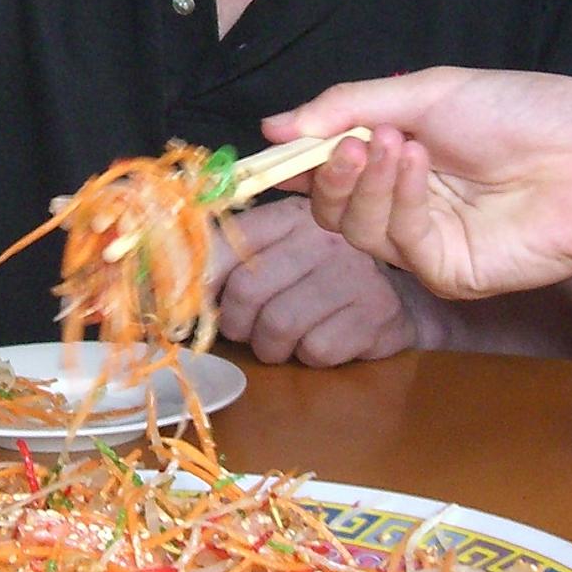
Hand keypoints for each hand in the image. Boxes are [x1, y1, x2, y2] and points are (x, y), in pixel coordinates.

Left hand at [210, 195, 417, 364]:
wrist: (396, 297)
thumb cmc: (321, 275)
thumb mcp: (281, 250)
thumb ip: (232, 255)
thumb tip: (174, 283)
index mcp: (290, 215)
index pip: (228, 243)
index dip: (200, 281)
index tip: (193, 304)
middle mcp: (322, 238)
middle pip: (247, 290)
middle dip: (235, 323)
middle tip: (243, 330)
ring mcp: (351, 276)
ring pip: (277, 326)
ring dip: (268, 346)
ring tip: (279, 340)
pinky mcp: (372, 315)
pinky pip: (314, 350)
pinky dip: (306, 356)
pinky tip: (316, 341)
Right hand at [267, 68, 571, 300]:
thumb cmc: (524, 113)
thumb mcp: (427, 93)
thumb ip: (346, 107)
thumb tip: (272, 126)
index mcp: (400, 158)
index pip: (329, 169)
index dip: (298, 162)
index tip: (274, 148)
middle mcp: (407, 204)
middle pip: (332, 207)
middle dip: (329, 174)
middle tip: (346, 144)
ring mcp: (426, 242)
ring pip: (356, 228)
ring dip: (366, 183)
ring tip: (395, 145)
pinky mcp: (448, 272)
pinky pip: (398, 243)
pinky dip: (399, 201)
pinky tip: (420, 166)